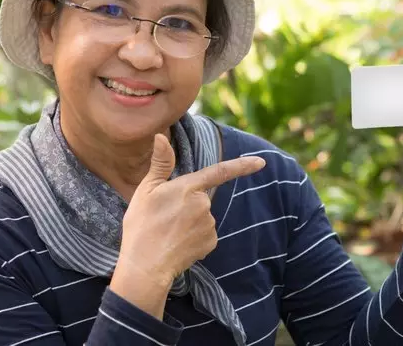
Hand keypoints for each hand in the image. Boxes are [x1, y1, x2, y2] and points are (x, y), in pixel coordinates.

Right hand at [117, 134, 265, 287]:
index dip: (242, 166)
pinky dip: (193, 237)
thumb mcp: (146, 190)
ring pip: (202, 217)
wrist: (145, 265)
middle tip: (164, 217)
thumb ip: (160, 163)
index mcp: (188, 187)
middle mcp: (203, 204)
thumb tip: (161, 136)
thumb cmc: (141, 225)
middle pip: (201, 198)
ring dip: (189, 221)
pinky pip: (205, 234)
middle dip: (187, 204)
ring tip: (167, 231)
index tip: (261, 162)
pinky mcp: (211, 243)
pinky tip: (177, 243)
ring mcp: (209, 225)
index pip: (219, 172)